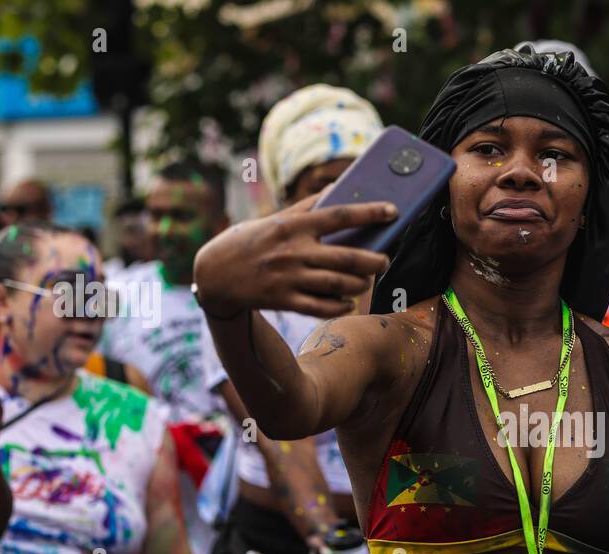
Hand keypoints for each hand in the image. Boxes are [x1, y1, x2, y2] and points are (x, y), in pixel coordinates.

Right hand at [192, 193, 395, 319]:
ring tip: (367, 281)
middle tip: (385, 260)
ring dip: (359, 284)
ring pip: (337, 284)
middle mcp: (293, 251)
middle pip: (346, 256)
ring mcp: (288, 277)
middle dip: (373, 260)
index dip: (369, 212)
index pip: (339, 215)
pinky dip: (339, 306)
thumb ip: (305, 208)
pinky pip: (320, 307)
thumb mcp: (274, 221)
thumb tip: (334, 191)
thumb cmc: (250, 242)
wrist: (215, 273)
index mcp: (293, 226)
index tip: (393, 211)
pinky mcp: (283, 300)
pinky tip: (348, 302)